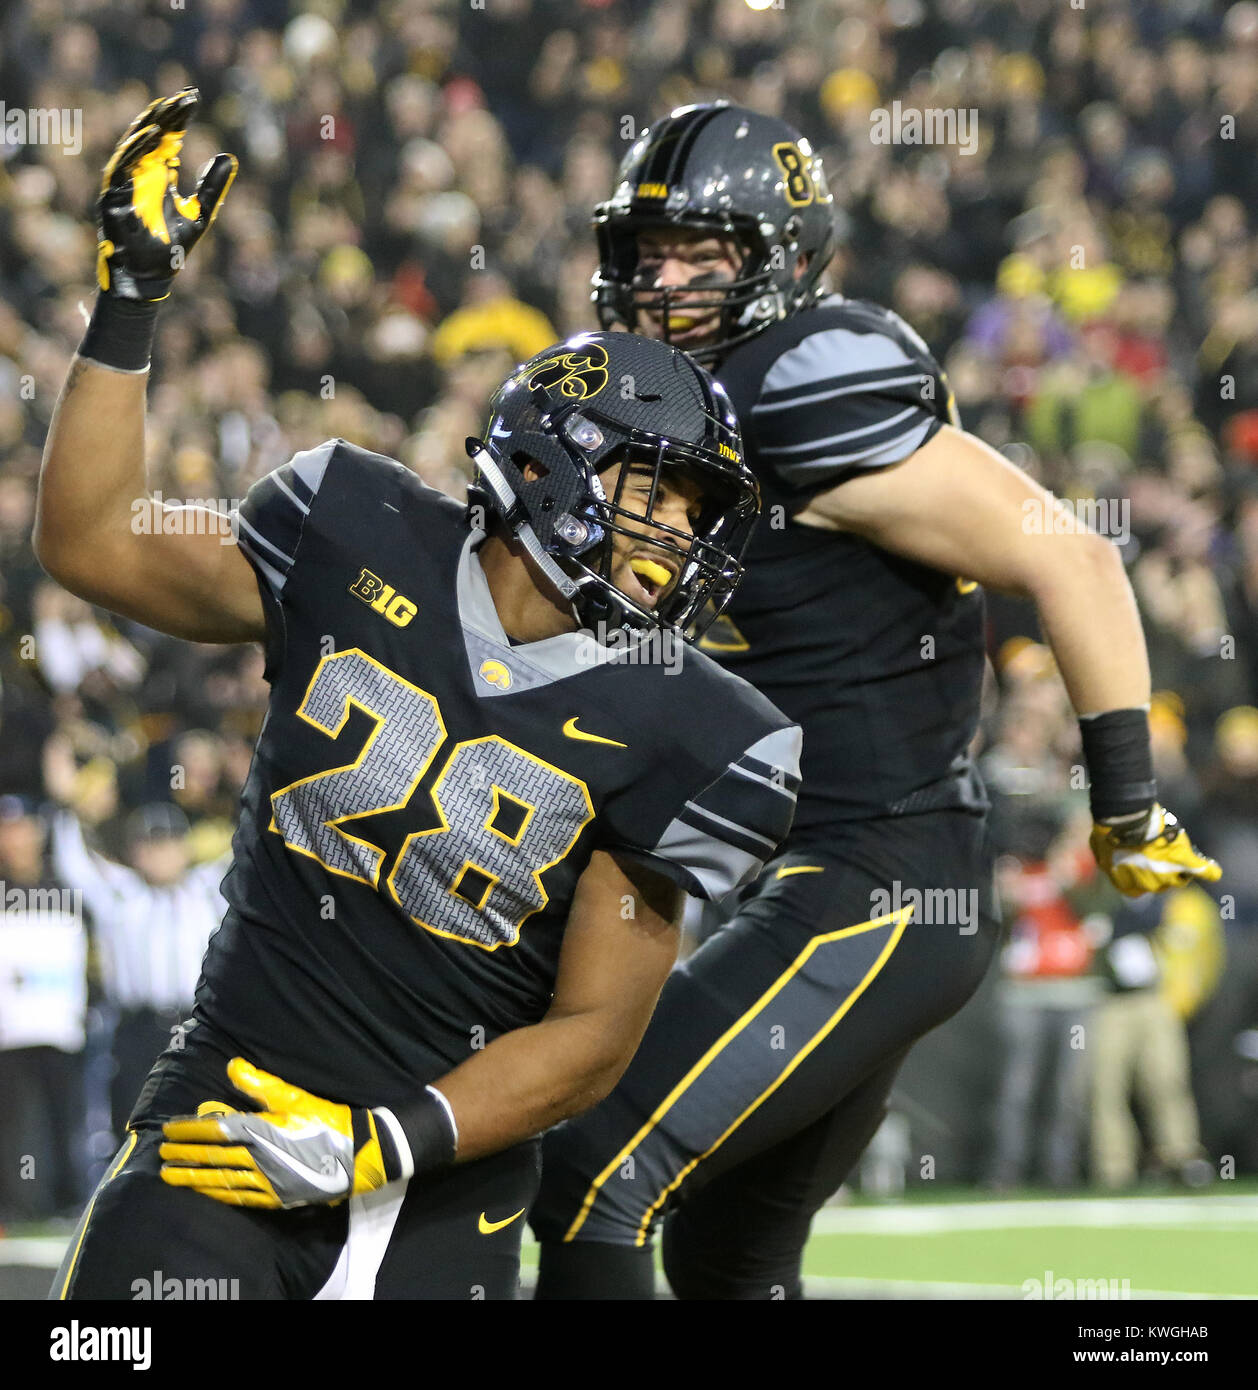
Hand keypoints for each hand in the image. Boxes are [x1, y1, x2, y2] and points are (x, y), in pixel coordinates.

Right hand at [97, 87, 236, 301]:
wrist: (151, 276)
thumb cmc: (172, 247)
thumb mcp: (201, 213)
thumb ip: (212, 186)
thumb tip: (230, 157)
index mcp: (159, 173)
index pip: (168, 137)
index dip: (178, 118)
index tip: (192, 99)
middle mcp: (141, 172)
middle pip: (152, 135)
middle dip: (167, 115)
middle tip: (184, 96)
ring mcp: (126, 182)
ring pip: (134, 145)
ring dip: (150, 125)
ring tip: (167, 108)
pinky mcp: (114, 195)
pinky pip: (123, 166)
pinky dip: (137, 150)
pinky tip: (152, 135)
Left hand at [159, 1057, 399, 1208]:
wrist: (357, 1152)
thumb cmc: (325, 1119)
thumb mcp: (294, 1096)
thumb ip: (260, 1084)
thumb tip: (232, 1065)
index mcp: (261, 1131)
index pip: (215, 1130)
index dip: (190, 1129)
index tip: (169, 1129)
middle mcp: (258, 1159)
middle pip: (212, 1157)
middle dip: (184, 1154)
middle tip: (161, 1154)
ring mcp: (266, 1181)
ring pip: (220, 1180)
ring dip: (193, 1177)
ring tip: (170, 1176)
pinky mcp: (276, 1197)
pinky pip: (239, 1197)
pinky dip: (217, 1194)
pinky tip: (204, 1192)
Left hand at [1089, 804, 1221, 896]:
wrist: (1122, 822)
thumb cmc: (1108, 834)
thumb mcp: (1100, 851)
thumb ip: (1108, 861)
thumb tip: (1108, 861)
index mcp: (1127, 886)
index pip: (1139, 889)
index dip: (1141, 876)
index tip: (1143, 865)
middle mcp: (1149, 886)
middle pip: (1161, 884)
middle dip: (1160, 869)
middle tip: (1158, 851)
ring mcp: (1167, 875)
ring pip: (1179, 877)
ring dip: (1179, 867)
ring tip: (1175, 849)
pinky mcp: (1183, 860)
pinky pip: (1202, 871)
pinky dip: (1208, 870)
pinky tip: (1213, 870)